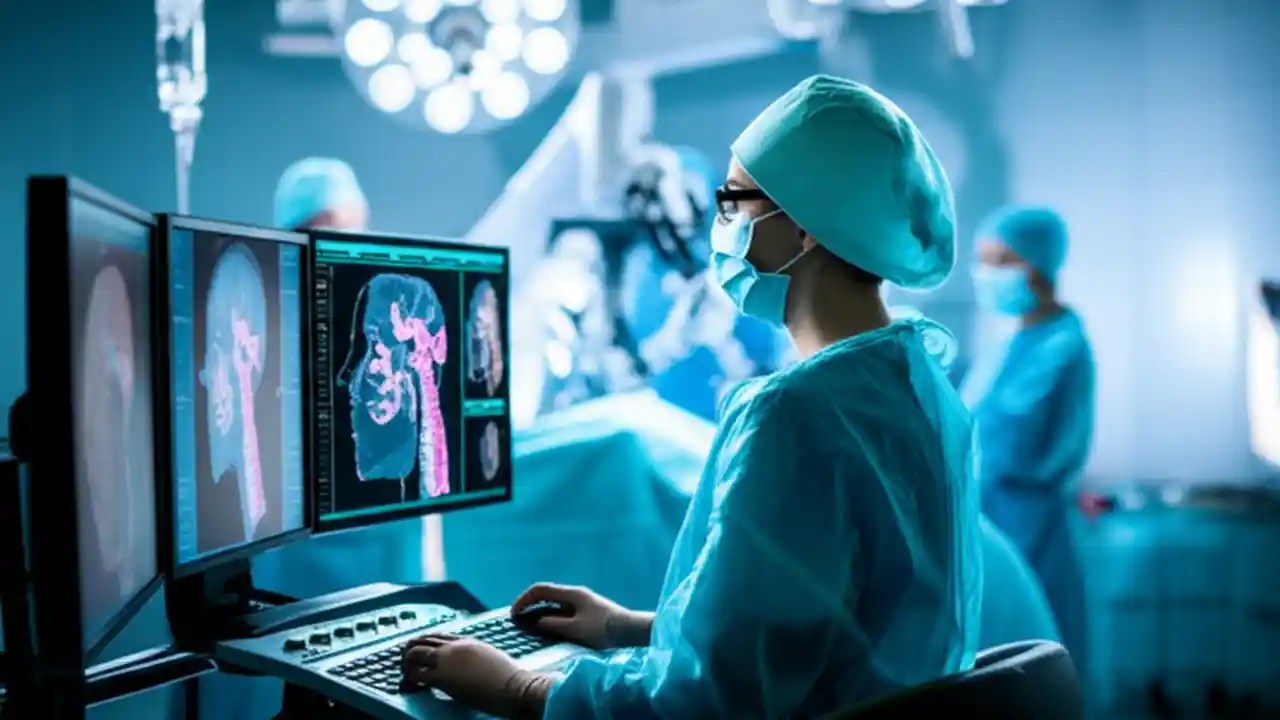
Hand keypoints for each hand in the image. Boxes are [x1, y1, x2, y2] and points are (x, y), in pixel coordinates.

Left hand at [402, 634, 552, 719]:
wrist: (512, 686)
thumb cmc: (509, 676)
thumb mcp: (492, 657)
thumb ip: (478, 656)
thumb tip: (472, 664)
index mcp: (467, 641)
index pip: (440, 636)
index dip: (426, 641)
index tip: (421, 647)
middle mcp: (454, 647)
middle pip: (423, 640)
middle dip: (411, 648)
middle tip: (406, 659)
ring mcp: (448, 660)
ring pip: (415, 653)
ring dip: (407, 662)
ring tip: (405, 670)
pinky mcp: (443, 677)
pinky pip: (418, 674)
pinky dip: (410, 677)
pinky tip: (410, 682)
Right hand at [511, 583, 652, 650]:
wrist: (631, 630)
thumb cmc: (604, 628)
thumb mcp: (576, 629)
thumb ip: (554, 624)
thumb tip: (538, 621)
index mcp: (572, 593)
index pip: (540, 589)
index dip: (524, 599)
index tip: (514, 613)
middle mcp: (575, 595)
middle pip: (546, 596)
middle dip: (529, 606)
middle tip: (517, 621)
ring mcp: (581, 603)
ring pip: (554, 605)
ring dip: (540, 613)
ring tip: (528, 627)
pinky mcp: (587, 613)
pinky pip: (562, 612)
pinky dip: (551, 618)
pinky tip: (548, 630)